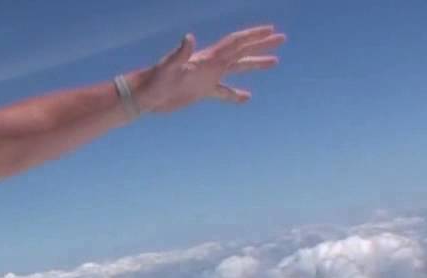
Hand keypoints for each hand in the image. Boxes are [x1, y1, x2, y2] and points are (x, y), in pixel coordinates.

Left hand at [135, 25, 285, 112]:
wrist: (144, 96)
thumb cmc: (155, 81)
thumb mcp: (168, 67)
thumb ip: (180, 53)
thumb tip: (188, 38)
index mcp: (207, 58)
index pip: (235, 43)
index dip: (253, 36)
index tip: (271, 30)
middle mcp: (209, 64)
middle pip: (241, 51)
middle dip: (261, 44)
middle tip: (282, 39)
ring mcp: (206, 77)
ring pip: (236, 68)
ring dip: (254, 64)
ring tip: (275, 62)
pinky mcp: (200, 91)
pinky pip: (222, 92)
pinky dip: (234, 94)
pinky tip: (246, 98)